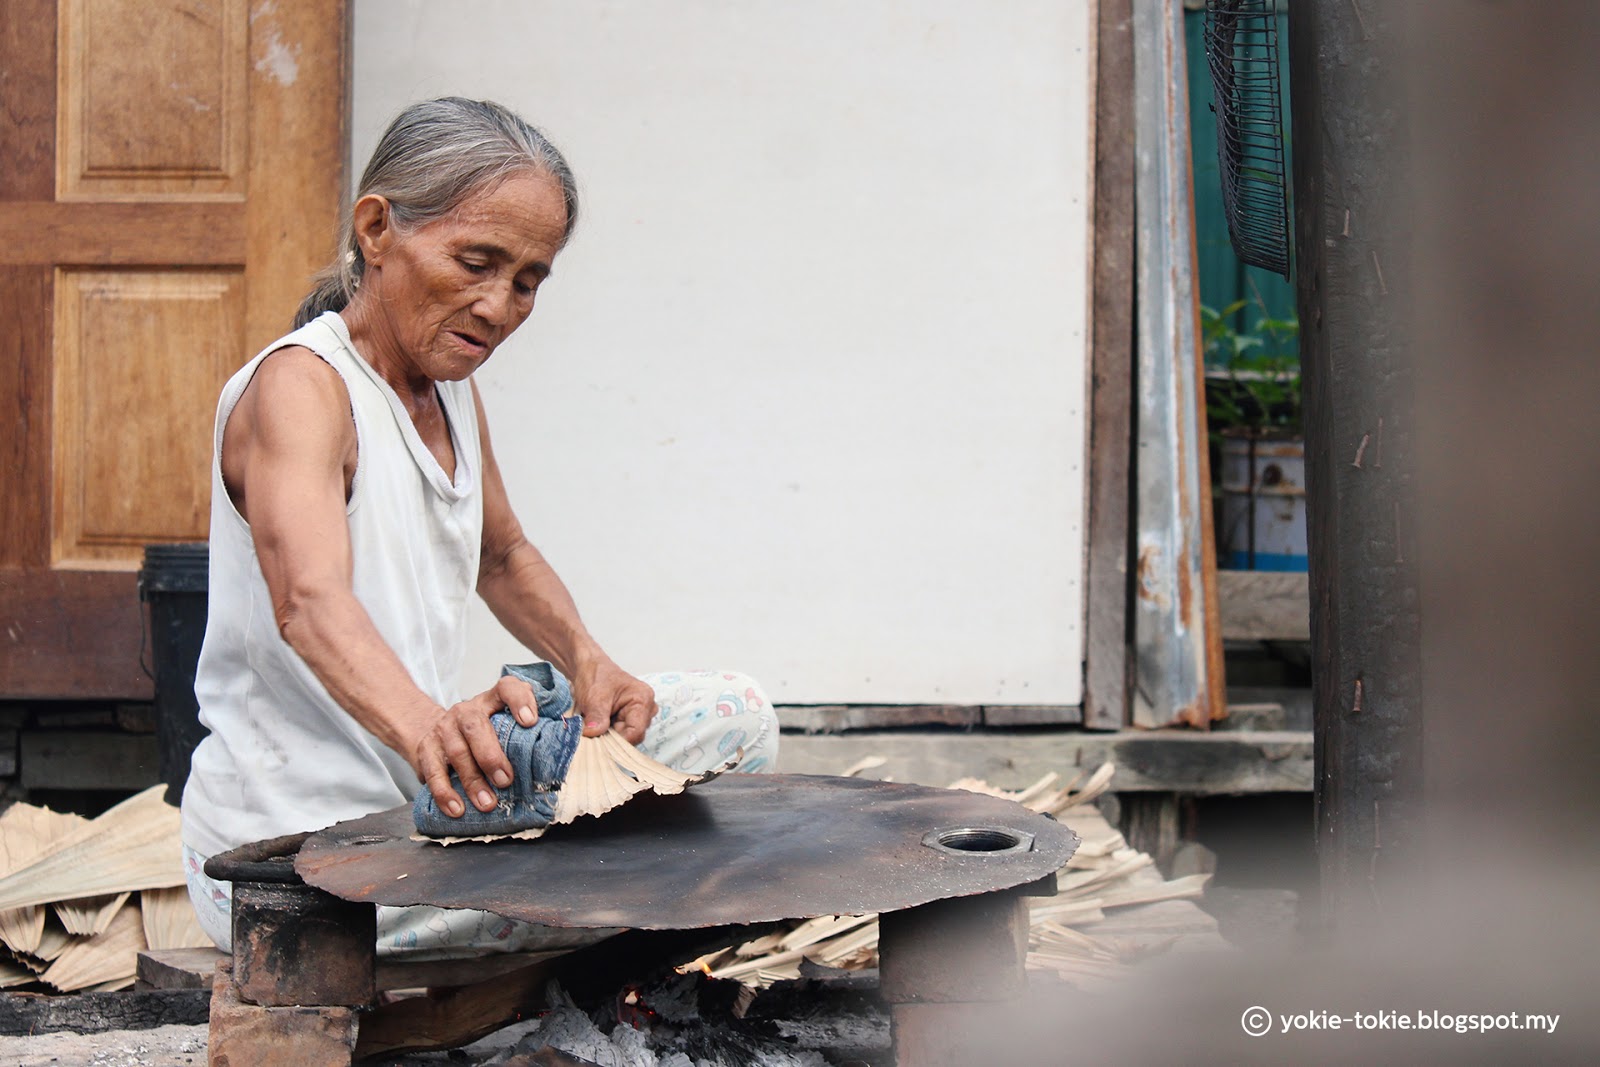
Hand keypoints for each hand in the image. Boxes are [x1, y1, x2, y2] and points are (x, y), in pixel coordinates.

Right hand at [408, 673, 542, 818]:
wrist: (432, 729)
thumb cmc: (482, 733)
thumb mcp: (502, 724)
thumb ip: (527, 732)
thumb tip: (559, 750)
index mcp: (491, 700)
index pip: (507, 688)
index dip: (520, 700)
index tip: (530, 721)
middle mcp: (466, 711)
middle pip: (476, 726)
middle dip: (491, 756)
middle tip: (506, 780)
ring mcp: (444, 729)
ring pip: (457, 752)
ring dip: (472, 781)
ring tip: (487, 803)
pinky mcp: (426, 749)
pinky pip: (433, 771)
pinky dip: (445, 792)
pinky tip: (456, 808)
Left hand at [569, 656, 656, 744]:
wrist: (589, 669)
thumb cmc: (596, 676)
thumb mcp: (594, 696)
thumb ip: (597, 716)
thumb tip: (592, 734)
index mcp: (643, 699)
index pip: (637, 731)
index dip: (618, 741)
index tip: (599, 742)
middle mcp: (645, 709)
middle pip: (633, 737)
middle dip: (613, 738)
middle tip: (594, 732)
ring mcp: (638, 716)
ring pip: (626, 738)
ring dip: (609, 736)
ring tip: (595, 725)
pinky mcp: (628, 721)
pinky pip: (620, 735)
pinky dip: (607, 734)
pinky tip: (598, 726)